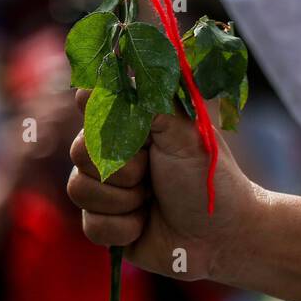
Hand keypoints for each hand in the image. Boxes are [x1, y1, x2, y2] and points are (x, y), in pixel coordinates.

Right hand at [66, 90, 258, 280]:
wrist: (222, 236)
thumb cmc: (209, 178)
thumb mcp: (184, 133)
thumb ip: (150, 102)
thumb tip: (121, 64)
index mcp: (135, 125)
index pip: (92, 105)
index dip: (96, 114)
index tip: (113, 120)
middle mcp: (116, 154)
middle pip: (79, 150)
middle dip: (121, 167)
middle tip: (152, 172)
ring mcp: (108, 189)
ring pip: (79, 189)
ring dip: (124, 200)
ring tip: (153, 200)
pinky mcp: (105, 224)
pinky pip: (90, 224)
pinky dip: (122, 228)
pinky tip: (145, 225)